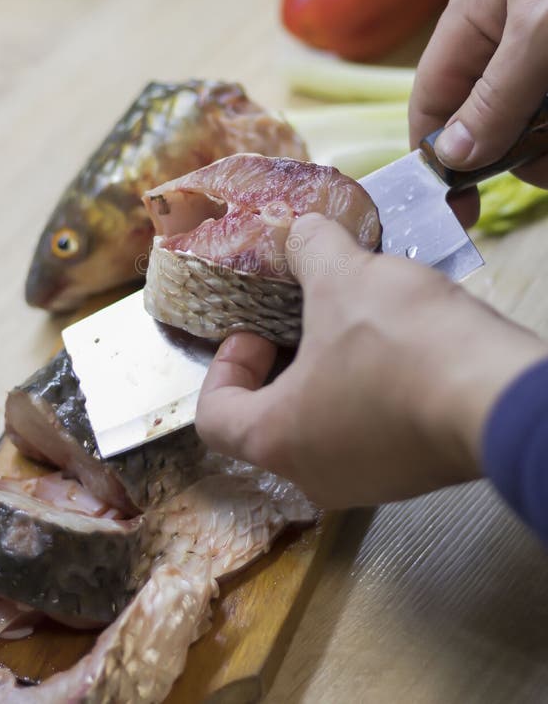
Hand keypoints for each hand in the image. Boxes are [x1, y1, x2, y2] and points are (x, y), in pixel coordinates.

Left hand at [196, 214, 546, 508]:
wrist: (498, 394)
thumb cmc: (401, 345)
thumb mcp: (344, 276)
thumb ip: (309, 248)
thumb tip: (300, 231)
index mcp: (276, 441)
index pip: (214, 416)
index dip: (225, 366)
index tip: (255, 330)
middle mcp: (314, 476)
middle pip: (270, 421)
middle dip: (283, 363)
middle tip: (304, 320)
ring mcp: (368, 482)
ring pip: (324, 427)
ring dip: (331, 373)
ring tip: (357, 323)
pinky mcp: (413, 473)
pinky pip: (371, 432)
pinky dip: (371, 392)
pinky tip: (398, 348)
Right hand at [409, 0, 547, 195]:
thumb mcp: (539, 34)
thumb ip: (494, 98)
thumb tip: (449, 156)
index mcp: (473, 22)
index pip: (432, 100)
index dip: (436, 154)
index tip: (459, 206)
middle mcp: (502, 42)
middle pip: (485, 123)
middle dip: (517, 151)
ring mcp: (540, 56)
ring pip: (529, 127)